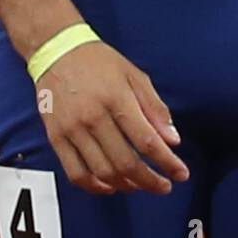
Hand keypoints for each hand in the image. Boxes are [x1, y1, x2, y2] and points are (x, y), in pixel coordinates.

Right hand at [34, 41, 188, 196]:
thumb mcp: (134, 75)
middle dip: (150, 181)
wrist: (57, 51)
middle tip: (164, 186)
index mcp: (117, 98)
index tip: (181, 174)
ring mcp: (72, 130)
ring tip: (140, 185)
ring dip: (127, 185)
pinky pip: (76, 173)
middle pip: (126, 163)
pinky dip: (95, 187)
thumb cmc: (99, 62)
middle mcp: (93, 116)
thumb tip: (172, 141)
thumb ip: (155, 108)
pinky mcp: (56, 137)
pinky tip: (110, 185)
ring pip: (103, 172)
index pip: (147, 141)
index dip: (167, 163)